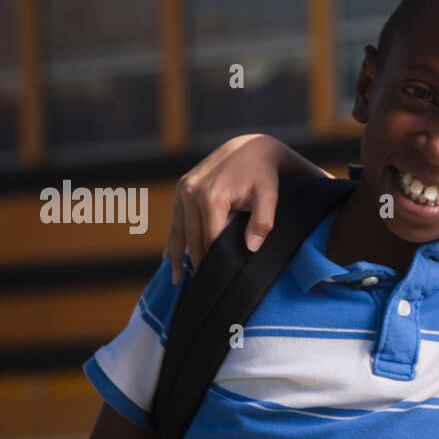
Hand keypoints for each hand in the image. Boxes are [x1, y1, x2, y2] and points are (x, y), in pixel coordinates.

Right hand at [167, 133, 332, 281]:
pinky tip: (168, 257)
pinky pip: (175, 217)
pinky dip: (174, 238)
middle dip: (194, 264)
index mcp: (210, 198)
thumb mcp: (270, 196)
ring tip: (176, 281)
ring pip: (179, 230)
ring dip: (177, 256)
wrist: (254, 146)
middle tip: (198, 291)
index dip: (213, 264)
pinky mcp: (183, 185)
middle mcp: (191, 192)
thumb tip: (250, 250)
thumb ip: (263, 223)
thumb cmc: (266, 174)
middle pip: (192, 238)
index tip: (216, 284)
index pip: (210, 241)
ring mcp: (184, 188)